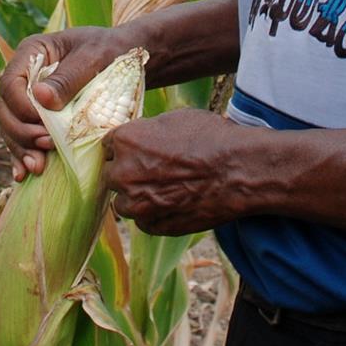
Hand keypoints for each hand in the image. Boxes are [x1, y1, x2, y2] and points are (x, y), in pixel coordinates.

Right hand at [0, 26, 135, 178]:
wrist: (128, 57)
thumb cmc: (112, 49)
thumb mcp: (93, 57)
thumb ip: (68, 78)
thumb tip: (40, 98)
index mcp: (32, 53)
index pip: (10, 83)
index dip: (21, 107)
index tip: (43, 123)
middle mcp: (26, 75)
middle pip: (6, 109)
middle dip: (21, 132)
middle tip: (46, 146)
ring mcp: (31, 97)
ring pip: (12, 126)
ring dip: (21, 148)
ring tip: (37, 166)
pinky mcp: (41, 116)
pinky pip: (24, 136)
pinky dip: (22, 155)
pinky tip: (23, 173)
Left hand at [103, 109, 260, 235]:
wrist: (238, 171)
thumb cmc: (211, 139)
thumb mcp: (174, 119)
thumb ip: (147, 131)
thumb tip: (140, 138)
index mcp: (124, 140)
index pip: (107, 146)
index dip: (123, 149)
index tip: (135, 151)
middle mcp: (123, 173)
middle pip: (110, 175)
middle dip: (126, 173)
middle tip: (150, 171)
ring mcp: (137, 204)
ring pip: (122, 203)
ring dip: (136, 198)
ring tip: (163, 189)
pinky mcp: (154, 226)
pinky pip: (143, 222)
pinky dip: (153, 215)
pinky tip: (173, 204)